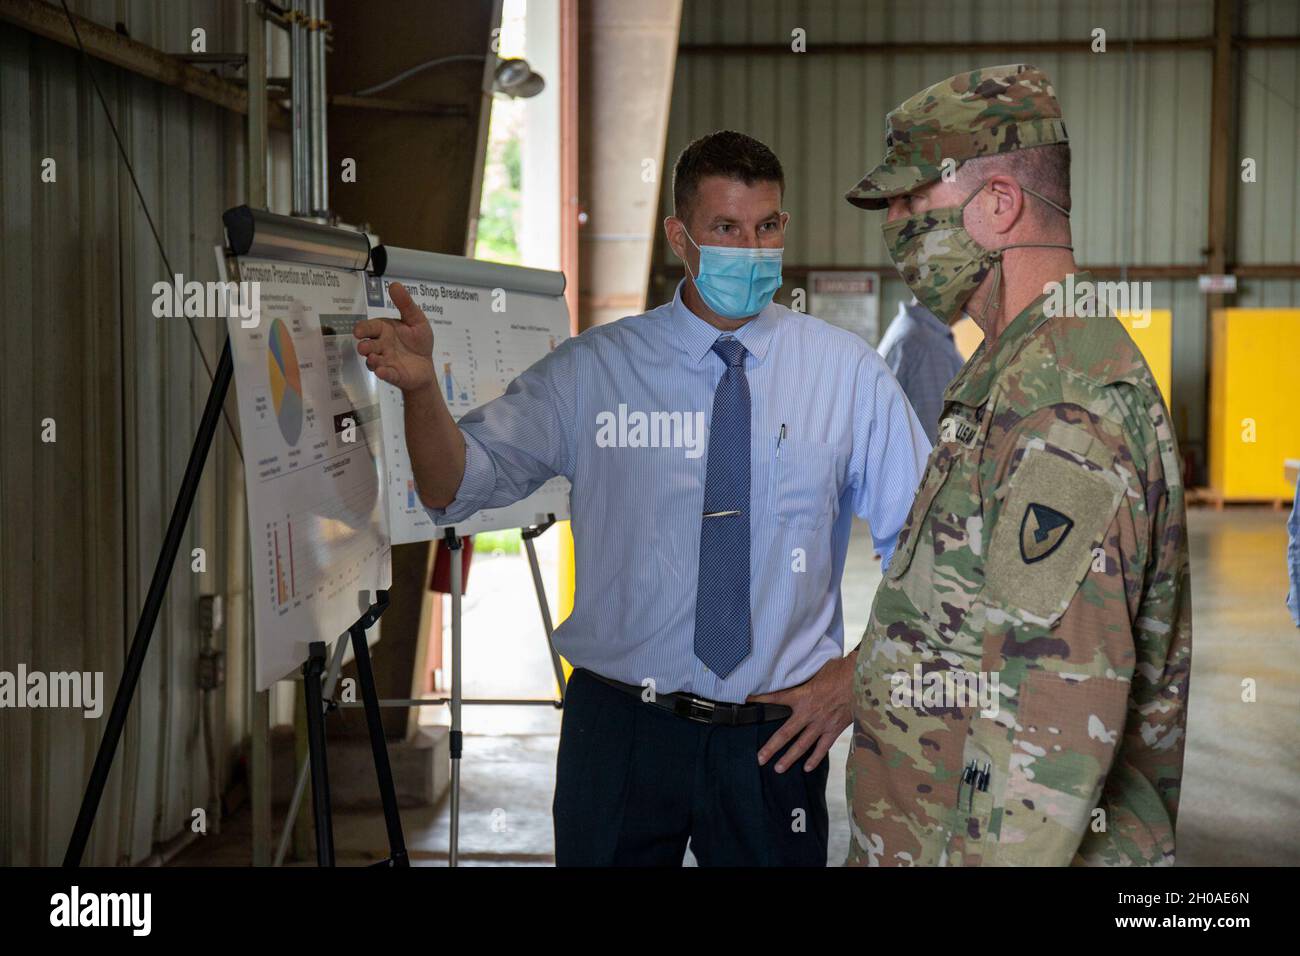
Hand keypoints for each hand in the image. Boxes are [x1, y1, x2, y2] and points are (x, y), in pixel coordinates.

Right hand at [353, 281, 435, 392]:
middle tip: (363, 347)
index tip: (358, 331)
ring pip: (374, 362)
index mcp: (384, 331)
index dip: (363, 329)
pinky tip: (382, 372)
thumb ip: (405, 304)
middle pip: (369, 346)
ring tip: (373, 359)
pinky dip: (384, 373)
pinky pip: (387, 375)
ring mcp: (386, 362)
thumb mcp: (416, 320)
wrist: (426, 365)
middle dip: (365, 346)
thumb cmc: (418, 341)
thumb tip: (394, 284)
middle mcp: (381, 346)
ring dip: (372, 360)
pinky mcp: (394, 375)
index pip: (370, 328)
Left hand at [748, 650, 856, 772]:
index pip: (776, 697)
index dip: (760, 699)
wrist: (863, 679)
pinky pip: (822, 748)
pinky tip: (807, 767)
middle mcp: (809, 713)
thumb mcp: (819, 669)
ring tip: (778, 768)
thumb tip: (800, 670)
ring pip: (802, 745)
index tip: (747, 700)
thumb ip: (807, 676)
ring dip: (790, 758)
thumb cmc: (842, 669)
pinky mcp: (835, 729)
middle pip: (785, 733)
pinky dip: (815, 758)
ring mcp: (821, 724)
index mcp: (802, 695)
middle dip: (771, 747)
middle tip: (759, 759)